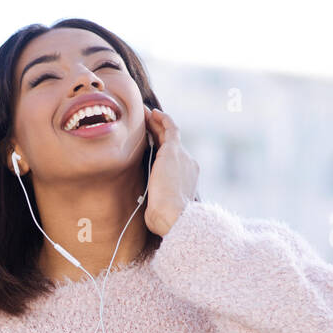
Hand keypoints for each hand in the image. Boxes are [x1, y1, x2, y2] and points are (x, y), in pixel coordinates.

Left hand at [143, 106, 198, 237]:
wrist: (174, 217)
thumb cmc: (166, 220)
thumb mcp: (160, 210)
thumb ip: (156, 204)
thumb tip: (149, 211)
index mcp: (185, 179)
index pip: (172, 160)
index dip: (162, 150)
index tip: (152, 144)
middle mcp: (188, 164)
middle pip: (171, 144)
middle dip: (159, 132)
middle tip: (146, 122)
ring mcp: (182, 156)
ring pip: (169, 134)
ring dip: (157, 123)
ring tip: (144, 114)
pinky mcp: (174, 151)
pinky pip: (170, 128)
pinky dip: (162, 119)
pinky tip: (151, 113)